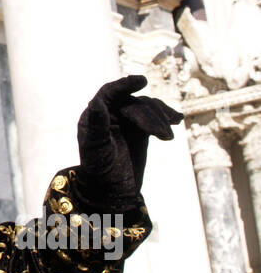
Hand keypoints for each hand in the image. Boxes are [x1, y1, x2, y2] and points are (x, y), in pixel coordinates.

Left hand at [76, 75, 181, 210]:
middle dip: (150, 116)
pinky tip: (177, 119)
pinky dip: (166, 116)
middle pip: (133, 103)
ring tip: (168, 138)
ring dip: (161, 118)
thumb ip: (97, 126)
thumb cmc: (99, 172)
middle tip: (163, 136)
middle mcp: (110, 113)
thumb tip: (96, 103)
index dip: (124, 85)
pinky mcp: (141, 127)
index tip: (142, 81)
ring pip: (147, 108)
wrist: (113, 191)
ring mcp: (127, 119)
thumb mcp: (96, 150)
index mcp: (95, 116)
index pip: (109, 93)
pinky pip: (155, 116)